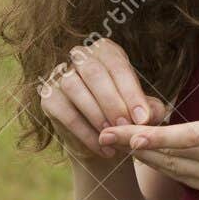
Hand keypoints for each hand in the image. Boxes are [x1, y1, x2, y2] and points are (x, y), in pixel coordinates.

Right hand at [38, 38, 169, 162]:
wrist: (104, 140)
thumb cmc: (126, 117)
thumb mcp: (143, 112)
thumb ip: (150, 109)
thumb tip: (148, 114)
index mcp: (106, 51)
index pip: (117, 65)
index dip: (131, 92)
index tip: (143, 118)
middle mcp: (81, 56)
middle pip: (93, 72)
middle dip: (112, 102)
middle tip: (126, 127)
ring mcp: (60, 74)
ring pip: (73, 87)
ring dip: (96, 114)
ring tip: (114, 136)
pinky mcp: (48, 96)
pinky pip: (64, 112)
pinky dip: (84, 132)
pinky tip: (102, 147)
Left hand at [96, 106, 198, 199]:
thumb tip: (185, 131)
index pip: (182, 136)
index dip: (151, 137)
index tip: (124, 134)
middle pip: (169, 155)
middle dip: (134, 145)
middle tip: (103, 135)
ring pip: (174, 170)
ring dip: (145, 159)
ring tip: (117, 146)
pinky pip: (188, 180)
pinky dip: (168, 168)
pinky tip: (150, 161)